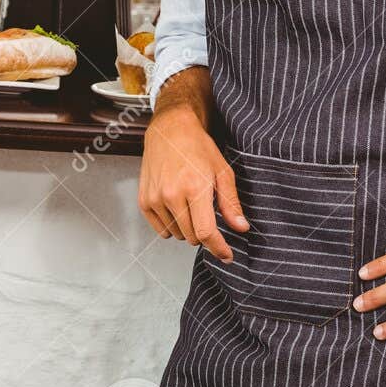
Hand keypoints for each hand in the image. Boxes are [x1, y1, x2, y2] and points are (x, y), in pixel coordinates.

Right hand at [137, 108, 247, 262]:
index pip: (205, 232)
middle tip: (208, 215)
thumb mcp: (223, 172)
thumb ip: (231, 203)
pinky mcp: (144, 200)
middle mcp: (172, 194)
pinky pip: (161, 230)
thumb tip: (241, 228)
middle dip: (204, 233)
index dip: (218, 248)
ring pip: (176, 234)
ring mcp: (155, 198)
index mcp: (194, 187)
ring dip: (187, 229)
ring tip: (191, 205)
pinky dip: (172, 226)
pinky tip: (177, 208)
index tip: (227, 255)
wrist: (170, 131)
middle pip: (191, 237)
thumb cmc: (198, 148)